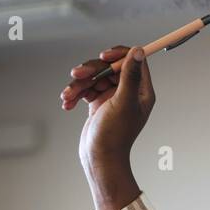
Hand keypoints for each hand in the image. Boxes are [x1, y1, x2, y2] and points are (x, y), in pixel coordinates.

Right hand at [60, 45, 151, 209]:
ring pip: (94, 77)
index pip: (134, 61)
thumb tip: (138, 50)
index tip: (103, 58)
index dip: (118, 55)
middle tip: (76, 75)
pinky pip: (86, 88)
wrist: (100, 159)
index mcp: (142, 92)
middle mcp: (129, 92)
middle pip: (109, 67)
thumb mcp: (123, 102)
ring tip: (67, 95)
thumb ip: (130, 76)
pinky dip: (75, 94)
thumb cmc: (115, 135)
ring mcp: (113, 97)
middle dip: (91, 70)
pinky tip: (66, 102)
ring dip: (79, 84)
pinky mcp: (99, 103)